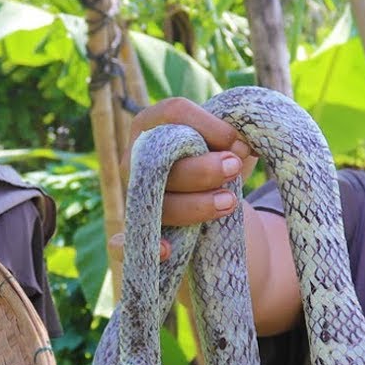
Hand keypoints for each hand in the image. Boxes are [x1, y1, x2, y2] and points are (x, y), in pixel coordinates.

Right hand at [109, 97, 256, 259]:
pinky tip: (166, 251)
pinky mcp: (136, 234)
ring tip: (230, 203)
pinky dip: (144, 247)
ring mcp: (133, 198)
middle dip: (202, 168)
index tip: (238, 141)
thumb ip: (236, 142)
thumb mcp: (228, 145)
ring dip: (196, 205)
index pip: (172, 113)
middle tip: (235, 167)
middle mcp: (135, 160)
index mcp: (152, 126)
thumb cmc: (216, 163)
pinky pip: (122, 244)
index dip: (208, 125)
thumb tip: (242, 148)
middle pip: (161, 161)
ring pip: (159, 203)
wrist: (210, 203)